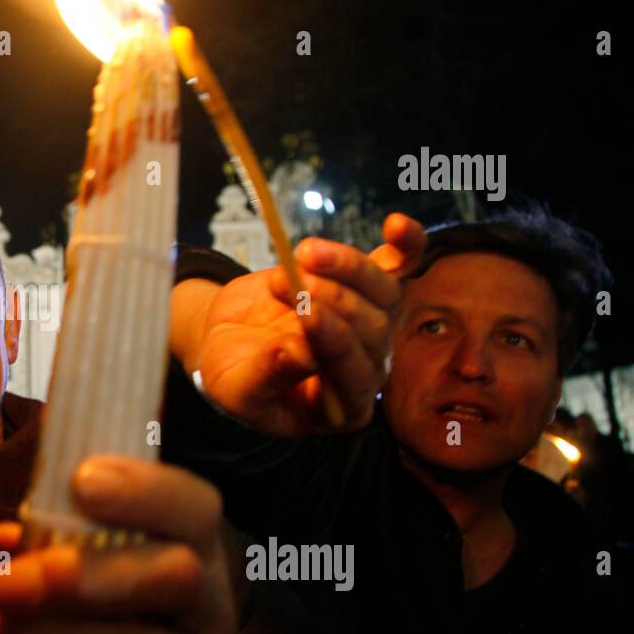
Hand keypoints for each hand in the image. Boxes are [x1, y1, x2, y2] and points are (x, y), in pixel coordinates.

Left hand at [0, 455, 254, 633]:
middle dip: (86, 576)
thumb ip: (58, 551)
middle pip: (174, 577)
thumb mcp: (107, 579)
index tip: (81, 482)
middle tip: (4, 586)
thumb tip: (3, 541)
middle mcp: (210, 611)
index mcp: (194, 554)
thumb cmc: (127, 626)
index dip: (144, 490)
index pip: (193, 507)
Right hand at [170, 213, 425, 434]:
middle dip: (333, 301)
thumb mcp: (239, 388)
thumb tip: (300, 352)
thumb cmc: (234, 375)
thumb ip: (270, 375)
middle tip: (291, 283)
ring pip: (384, 293)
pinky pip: (398, 266)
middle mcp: (367, 368)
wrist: (228, 341)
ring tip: (304, 253)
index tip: (307, 315)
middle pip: (373, 330)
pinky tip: (398, 225)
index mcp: (341, 408)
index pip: (353, 376)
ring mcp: (370, 326)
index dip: (335, 344)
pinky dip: (405, 246)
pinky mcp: (365, 289)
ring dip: (348, 268)